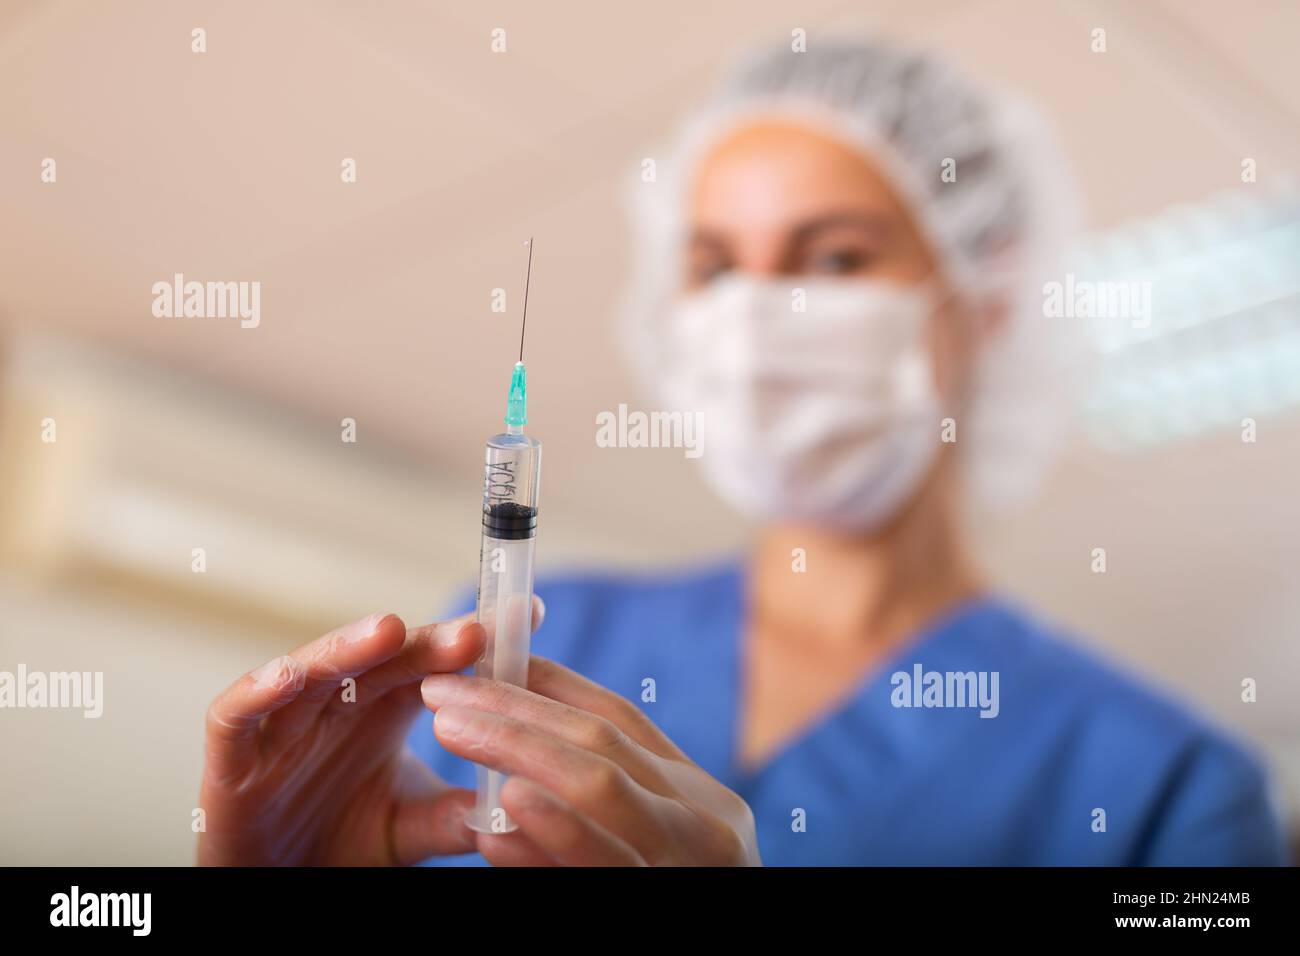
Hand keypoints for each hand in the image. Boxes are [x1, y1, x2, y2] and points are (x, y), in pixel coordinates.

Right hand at [197, 602, 538, 865]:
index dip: (474, 640)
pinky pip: (239, 713)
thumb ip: (455, 814)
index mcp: (386, 709)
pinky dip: (259, 689)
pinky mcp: (232, 753)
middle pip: (384, 659)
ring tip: (388, 629)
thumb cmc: (343, 841)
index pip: (434, 662)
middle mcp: (338, 703)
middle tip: (474, 630)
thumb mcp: (411, 829)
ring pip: (315, 671)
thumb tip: (513, 799)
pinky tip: (288, 674)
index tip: (526, 614)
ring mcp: (284, 721)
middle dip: (428, 641)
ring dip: (348, 648)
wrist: (276, 885)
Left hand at [420, 657, 760, 865]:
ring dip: (519, 750)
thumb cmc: (669, 897)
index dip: (549, 683)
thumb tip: (517, 745)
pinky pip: (602, 867)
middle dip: (515, 708)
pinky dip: (553, 835)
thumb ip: (601, 806)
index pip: (621, 719)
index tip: (489, 653)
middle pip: (603, 741)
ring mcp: (685, 868)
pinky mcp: (655, 908)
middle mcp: (705, 825)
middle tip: (442, 689)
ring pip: (603, 789)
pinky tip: (503, 813)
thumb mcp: (649, 847)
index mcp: (699, 801)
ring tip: (453, 729)